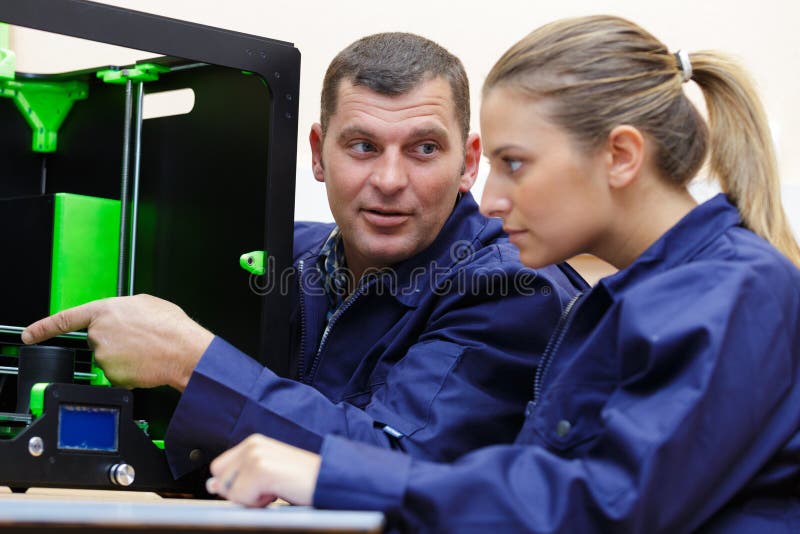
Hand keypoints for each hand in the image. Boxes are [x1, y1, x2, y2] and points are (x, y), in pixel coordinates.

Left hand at [21, 294, 213, 390]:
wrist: (184, 351)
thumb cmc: (171, 327)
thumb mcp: (147, 304)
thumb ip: (125, 309)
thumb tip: (122, 317)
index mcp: (105, 311)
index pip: (65, 319)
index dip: (43, 328)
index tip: (29, 335)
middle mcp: (99, 333)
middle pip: (97, 341)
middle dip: (114, 342)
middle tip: (139, 340)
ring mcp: (104, 356)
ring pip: (108, 359)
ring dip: (124, 357)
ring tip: (147, 350)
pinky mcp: (112, 376)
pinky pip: (118, 375)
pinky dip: (130, 371)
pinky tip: (146, 363)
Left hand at [207, 434, 320, 506]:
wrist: (330, 481)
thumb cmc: (303, 482)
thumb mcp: (267, 477)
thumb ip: (239, 477)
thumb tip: (212, 484)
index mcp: (253, 442)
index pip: (219, 469)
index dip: (236, 484)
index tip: (262, 485)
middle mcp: (253, 444)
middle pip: (220, 479)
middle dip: (240, 491)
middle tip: (270, 488)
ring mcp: (255, 454)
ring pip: (229, 490)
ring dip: (251, 498)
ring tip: (277, 488)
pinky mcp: (260, 468)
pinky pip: (241, 497)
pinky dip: (258, 502)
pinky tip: (278, 491)